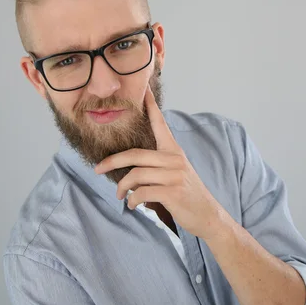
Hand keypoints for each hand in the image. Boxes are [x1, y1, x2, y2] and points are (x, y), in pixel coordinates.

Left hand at [94, 85, 225, 239]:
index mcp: (174, 151)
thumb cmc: (187, 194)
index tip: (144, 89)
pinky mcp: (172, 192)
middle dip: (112, 162)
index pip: (160, 124)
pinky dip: (133, 201)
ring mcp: (174, 176)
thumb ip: (157, 166)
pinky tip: (134, 205)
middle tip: (97, 169)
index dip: (151, 106)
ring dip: (123, 188)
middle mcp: (175, 159)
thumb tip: (130, 172)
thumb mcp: (176, 173)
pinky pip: (141, 193)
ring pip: (136, 175)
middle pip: (135, 154)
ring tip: (121, 196)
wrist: (207, 215)